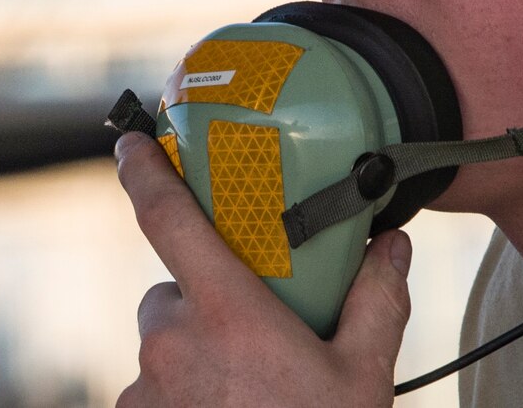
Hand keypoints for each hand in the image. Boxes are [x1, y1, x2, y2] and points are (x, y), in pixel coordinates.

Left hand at [114, 131, 412, 406]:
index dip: (144, 170)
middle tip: (254, 335)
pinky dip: (180, 395)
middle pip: (170, 292)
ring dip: (192, 354)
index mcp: (226, 314)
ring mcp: (142, 394)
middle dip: (203, 300)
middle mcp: (170, 345)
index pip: (169, 220)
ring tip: (247, 391)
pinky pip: (151, 392)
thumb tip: (392, 244)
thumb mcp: (364, 377)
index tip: (130, 139)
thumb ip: (377, 300)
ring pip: (162, 347)